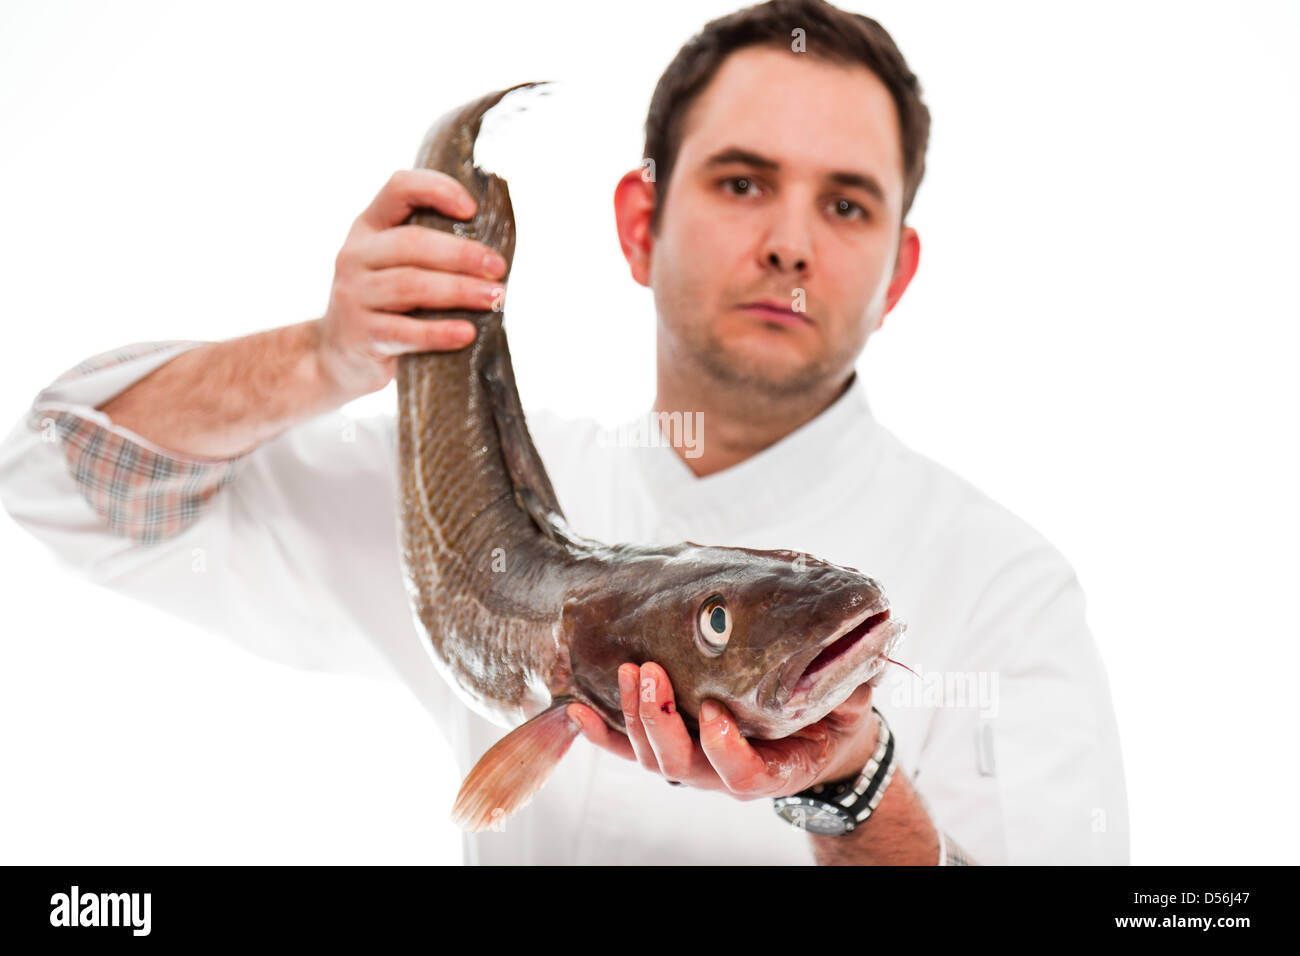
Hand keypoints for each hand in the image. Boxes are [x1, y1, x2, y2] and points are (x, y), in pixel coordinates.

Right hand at [315, 168, 507, 399]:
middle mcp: (354, 254)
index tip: (473, 210)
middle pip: (411, 242)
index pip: (399, 188)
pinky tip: (467, 333)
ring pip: (411, 285)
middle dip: (462, 254)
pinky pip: (405, 331)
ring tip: (495, 298)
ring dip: (459, 290)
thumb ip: (429, 252)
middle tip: (499, 268)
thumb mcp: (395, 267)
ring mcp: (352, 294)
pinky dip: (439, 332)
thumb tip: (496, 255)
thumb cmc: (386, 306)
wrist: (336, 357)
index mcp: (369, 227)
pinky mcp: (360, 334)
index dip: (436, 190)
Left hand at [566, 662, 879, 799]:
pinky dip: (601, 732)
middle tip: (650, 674)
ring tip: (628, 670)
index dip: (725, 750)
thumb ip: (850, 692)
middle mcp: (724, 772)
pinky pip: (628, 747)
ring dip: (631, 715)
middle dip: (658, 720)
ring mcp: (694, 760)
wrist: (815, 734)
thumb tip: (855, 664)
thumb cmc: (833, 719)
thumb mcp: (852, 707)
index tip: (717, 712)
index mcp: (772, 770)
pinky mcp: (673, 743)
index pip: (742, 776)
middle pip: (680, 764)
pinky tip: (576, 708)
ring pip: (651, 755)